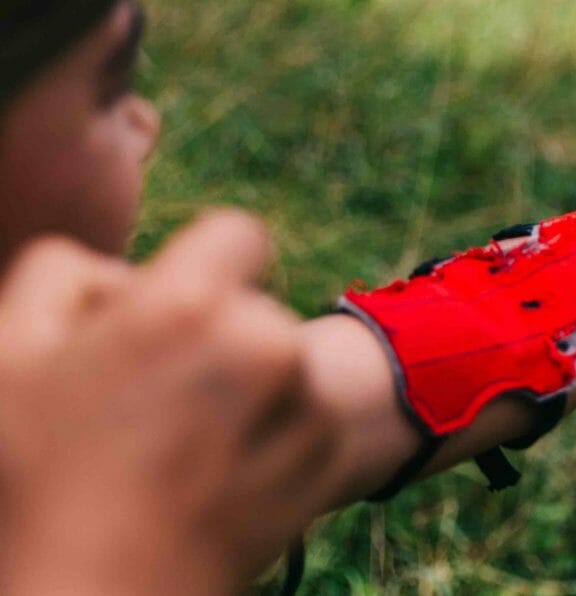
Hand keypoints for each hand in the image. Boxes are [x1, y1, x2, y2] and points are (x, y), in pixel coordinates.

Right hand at [0, 211, 338, 594]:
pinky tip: (212, 475)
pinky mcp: (325, 456)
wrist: (96, 595)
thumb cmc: (38, 478)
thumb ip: (59, 274)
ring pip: (281, 362)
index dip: (206, 266)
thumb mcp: (11, 355)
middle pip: (254, 308)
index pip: (238, 234)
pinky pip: (305, 417)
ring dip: (245, 387)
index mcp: (190, 306)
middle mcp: (264, 343)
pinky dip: (272, 435)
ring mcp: (304, 404)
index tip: (180, 308)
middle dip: (214, 337)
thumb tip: (123, 269)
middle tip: (152, 400)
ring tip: (178, 446)